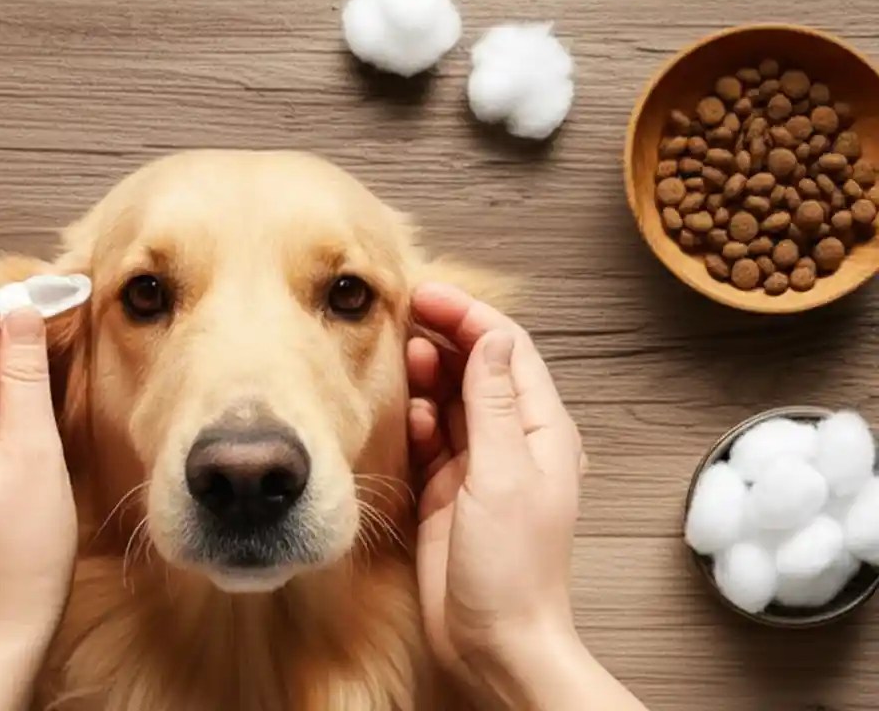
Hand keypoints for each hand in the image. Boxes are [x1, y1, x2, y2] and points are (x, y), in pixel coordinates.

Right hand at [407, 283, 585, 686]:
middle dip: (441, 336)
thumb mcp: (503, 475)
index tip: (424, 295)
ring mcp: (478, 466)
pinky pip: (429, 438)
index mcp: (540, 430)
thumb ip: (492, 405)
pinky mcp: (447, 491)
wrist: (494, 642)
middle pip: (476, 368)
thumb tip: (491, 339)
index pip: (507, 351)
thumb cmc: (511, 569)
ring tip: (397, 358)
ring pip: (449, 399)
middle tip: (396, 316)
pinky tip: (401, 413)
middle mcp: (511, 442)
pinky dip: (413, 418)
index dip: (468, 317)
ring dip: (425, 375)